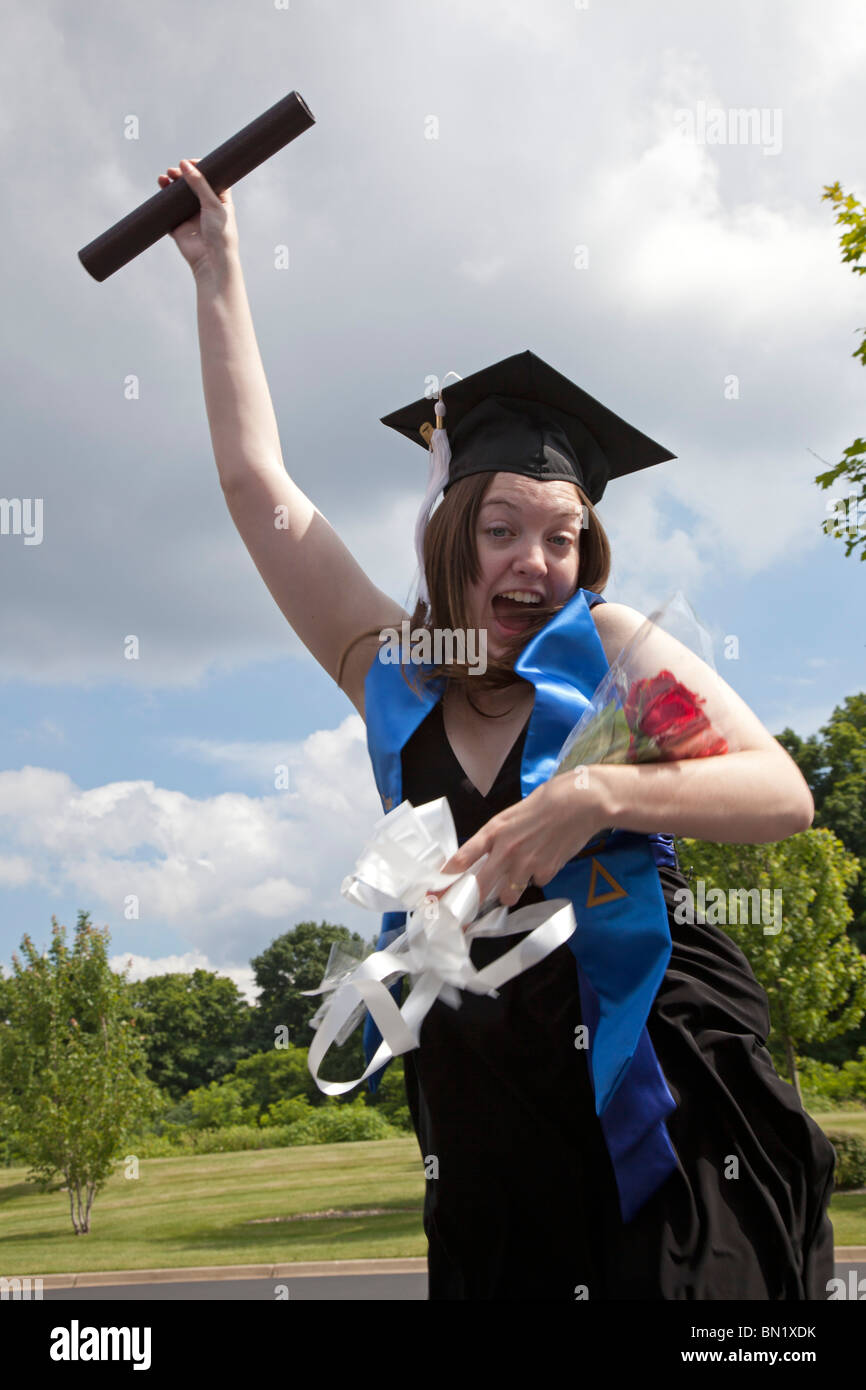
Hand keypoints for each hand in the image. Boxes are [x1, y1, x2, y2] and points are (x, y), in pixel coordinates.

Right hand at [157, 157, 238, 281]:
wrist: (211, 261)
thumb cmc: (220, 234)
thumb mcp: (213, 205)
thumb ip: (199, 184)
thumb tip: (185, 164)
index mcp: (219, 200)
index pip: (210, 177)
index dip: (200, 168)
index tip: (189, 162)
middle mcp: (205, 207)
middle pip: (191, 184)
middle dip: (181, 175)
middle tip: (173, 172)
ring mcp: (191, 216)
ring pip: (177, 196)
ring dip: (169, 186)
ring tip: (163, 179)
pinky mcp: (178, 227)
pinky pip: (168, 212)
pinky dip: (162, 203)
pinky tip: (160, 195)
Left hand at [439, 774, 607, 910]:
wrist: (580, 803)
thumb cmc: (546, 801)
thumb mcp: (512, 815)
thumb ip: (497, 837)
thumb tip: (486, 857)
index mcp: (494, 830)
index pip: (462, 858)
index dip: (446, 877)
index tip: (435, 892)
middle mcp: (506, 850)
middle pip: (479, 887)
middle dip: (468, 904)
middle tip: (460, 918)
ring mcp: (526, 864)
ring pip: (507, 895)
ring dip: (508, 892)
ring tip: (517, 878)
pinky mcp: (546, 872)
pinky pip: (535, 884)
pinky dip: (537, 878)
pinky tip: (546, 860)